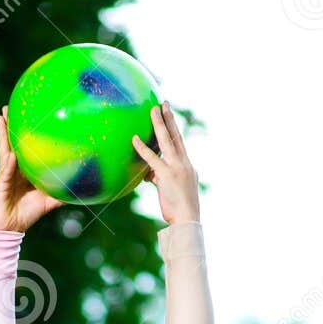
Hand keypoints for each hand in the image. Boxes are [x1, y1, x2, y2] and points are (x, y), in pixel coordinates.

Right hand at [0, 106, 62, 232]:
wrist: (9, 230)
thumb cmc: (27, 215)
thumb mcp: (48, 203)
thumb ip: (61, 195)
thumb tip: (81, 190)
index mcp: (23, 170)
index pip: (25, 147)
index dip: (27, 133)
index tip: (31, 116)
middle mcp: (13, 168)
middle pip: (12, 142)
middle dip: (12, 125)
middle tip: (11, 105)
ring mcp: (5, 173)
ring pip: (5, 149)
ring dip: (4, 133)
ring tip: (2, 116)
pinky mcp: (0, 183)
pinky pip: (6, 169)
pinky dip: (9, 161)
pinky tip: (11, 152)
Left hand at [132, 101, 200, 227]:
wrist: (187, 220)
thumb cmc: (180, 210)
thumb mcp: (173, 190)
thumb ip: (162, 178)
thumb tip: (150, 174)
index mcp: (188, 166)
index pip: (180, 143)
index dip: (175, 128)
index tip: (170, 115)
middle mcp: (184, 163)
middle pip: (176, 136)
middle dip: (169, 118)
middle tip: (163, 103)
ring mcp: (176, 167)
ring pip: (167, 141)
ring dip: (159, 124)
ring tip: (152, 110)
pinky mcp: (166, 175)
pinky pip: (152, 159)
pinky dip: (143, 148)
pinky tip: (134, 139)